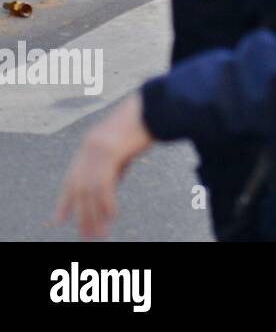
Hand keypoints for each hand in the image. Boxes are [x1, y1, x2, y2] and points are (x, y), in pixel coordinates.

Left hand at [55, 94, 153, 238]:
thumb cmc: (146, 120)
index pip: (71, 178)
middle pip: (79, 189)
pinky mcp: (109, 151)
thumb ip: (116, 163)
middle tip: (87, 236)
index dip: (64, 200)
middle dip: (82, 215)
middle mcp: (88, 149)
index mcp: (90, 145)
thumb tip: (111, 183)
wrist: (155, 102)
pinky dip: (106, 203)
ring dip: (93, 215)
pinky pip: (103, 184)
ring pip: (89, 191)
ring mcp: (97, 149)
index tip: (59, 220)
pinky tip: (112, 216)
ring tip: (99, 233)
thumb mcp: (126, 145)